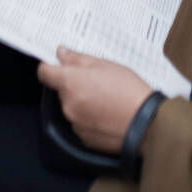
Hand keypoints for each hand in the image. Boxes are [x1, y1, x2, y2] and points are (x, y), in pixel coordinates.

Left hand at [37, 49, 152, 153]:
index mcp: (70, 83)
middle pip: (61, 90)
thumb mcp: (105, 65)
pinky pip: (80, 122)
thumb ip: (78, 59)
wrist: (146, 124)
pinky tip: (107, 112)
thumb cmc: (128, 91)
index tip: (59, 65)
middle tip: (96, 80)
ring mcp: (75, 123)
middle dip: (74, 84)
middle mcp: (68, 105)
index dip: (50, 67)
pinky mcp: (84, 138)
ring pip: (72, 106)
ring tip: (106, 97)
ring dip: (82, 101)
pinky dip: (89, 117)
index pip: (44, 73)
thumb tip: (61, 53)